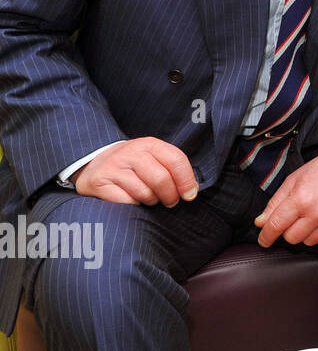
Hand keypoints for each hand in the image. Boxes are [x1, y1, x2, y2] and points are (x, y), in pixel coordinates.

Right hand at [72, 138, 198, 206]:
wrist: (93, 166)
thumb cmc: (132, 167)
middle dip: (170, 196)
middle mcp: (131, 152)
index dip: (186, 180)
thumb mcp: (153, 159)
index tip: (190, 195)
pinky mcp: (99, 181)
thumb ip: (173, 170)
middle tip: (170, 202)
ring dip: (151, 202)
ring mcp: (113, 166)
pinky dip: (134, 206)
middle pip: (161, 179)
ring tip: (149, 199)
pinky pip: (126, 202)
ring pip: (144, 193)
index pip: (176, 159)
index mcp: (149, 144)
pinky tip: (132, 201)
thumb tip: (192, 190)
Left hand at [254, 140, 317, 246]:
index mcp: (299, 199)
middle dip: (288, 231)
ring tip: (310, 218)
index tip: (263, 240)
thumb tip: (261, 223)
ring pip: (309, 242)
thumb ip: (275, 203)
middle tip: (294, 219)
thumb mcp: (293, 180)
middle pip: (291, 238)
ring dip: (305, 234)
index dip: (265, 236)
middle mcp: (316, 213)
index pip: (275, 226)